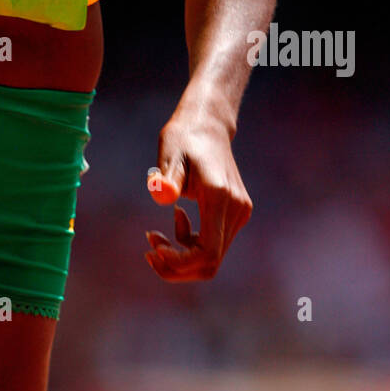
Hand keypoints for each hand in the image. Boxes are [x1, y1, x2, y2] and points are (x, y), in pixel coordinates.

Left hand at [145, 110, 251, 280]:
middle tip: (149, 251)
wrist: (208, 124)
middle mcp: (236, 208)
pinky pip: (216, 243)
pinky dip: (193, 243)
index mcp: (219, 196)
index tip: (154, 251)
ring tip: (156, 236)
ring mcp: (240, 212)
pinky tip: (178, 219)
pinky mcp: (237, 212)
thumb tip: (161, 194)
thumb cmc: (183, 137)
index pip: (207, 252)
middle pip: (211, 262)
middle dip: (177, 266)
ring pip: (213, 256)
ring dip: (182, 255)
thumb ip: (166, 178)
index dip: (181, 262)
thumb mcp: (170, 152)